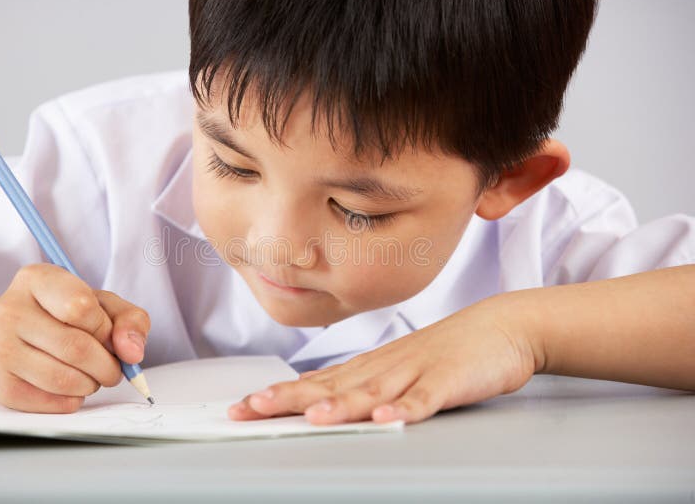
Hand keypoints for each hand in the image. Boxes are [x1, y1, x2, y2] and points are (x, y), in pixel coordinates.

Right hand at [0, 264, 150, 412]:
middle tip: (112, 366)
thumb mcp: (104, 304)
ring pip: (64, 379)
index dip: (106, 328)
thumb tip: (132, 353)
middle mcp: (11, 310)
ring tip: (92, 375)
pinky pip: (54, 403)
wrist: (19, 339)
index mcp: (37, 279)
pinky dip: (75, 399)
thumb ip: (129, 320)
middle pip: (76, 348)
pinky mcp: (3, 386)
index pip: (81, 306)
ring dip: (93, 383)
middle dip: (108, 364)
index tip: (109, 335)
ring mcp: (0, 349)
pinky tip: (72, 386)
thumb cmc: (67, 317)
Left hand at [228, 296, 538, 424]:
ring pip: (373, 391)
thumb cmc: (446, 350)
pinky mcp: (449, 380)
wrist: (500, 326)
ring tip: (312, 416)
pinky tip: (388, 418)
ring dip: (342, 405)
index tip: (244, 407)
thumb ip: (363, 385)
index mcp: (370, 366)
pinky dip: (406, 409)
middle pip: (331, 386)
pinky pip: (426, 398)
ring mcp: (416, 372)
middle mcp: (384, 367)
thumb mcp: (397, 368)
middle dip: (289, 399)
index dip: (279, 395)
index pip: (315, 382)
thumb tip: (324, 401)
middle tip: (253, 409)